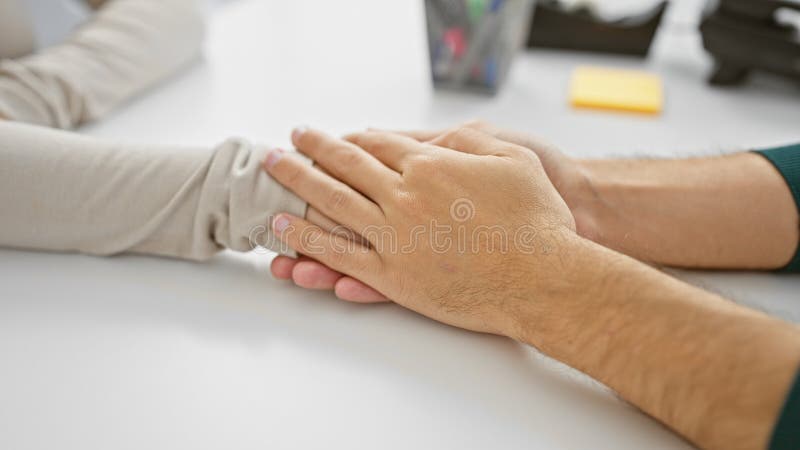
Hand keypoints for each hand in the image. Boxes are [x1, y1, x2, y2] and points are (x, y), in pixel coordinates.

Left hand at [265, 126, 576, 335]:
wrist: (544, 280)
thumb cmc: (537, 221)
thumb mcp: (512, 159)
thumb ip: (469, 143)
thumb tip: (436, 139)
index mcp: (431, 166)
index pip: (378, 145)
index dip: (352, 138)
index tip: (334, 135)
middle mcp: (405, 198)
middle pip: (346, 168)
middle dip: (312, 150)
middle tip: (288, 141)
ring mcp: (396, 239)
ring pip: (333, 207)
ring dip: (298, 186)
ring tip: (273, 173)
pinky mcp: (395, 278)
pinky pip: (341, 256)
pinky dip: (310, 241)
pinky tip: (287, 231)